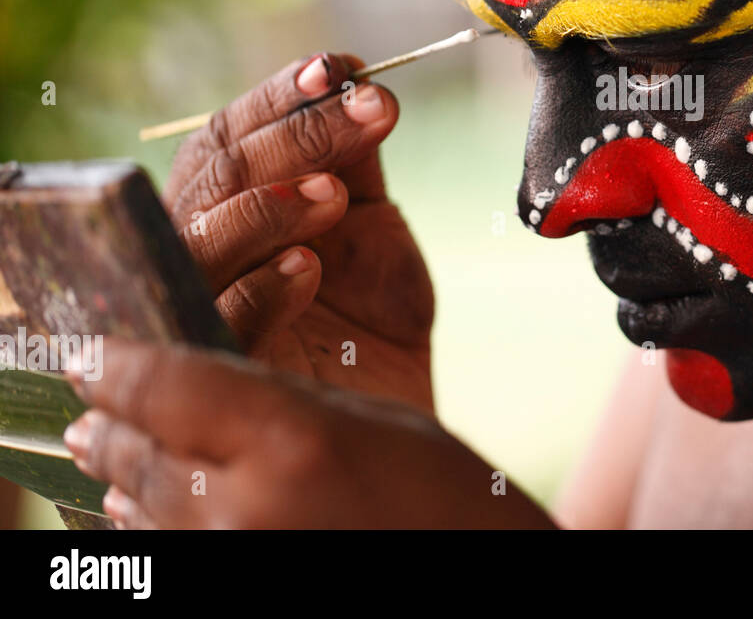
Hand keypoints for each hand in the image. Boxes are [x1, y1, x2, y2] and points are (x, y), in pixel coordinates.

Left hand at [62, 340, 553, 528]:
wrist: (477, 576)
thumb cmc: (451, 500)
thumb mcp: (375, 423)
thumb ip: (284, 404)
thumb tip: (212, 394)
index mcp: (293, 441)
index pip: (166, 385)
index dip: (120, 365)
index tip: (95, 352)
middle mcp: (247, 508)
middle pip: (141, 452)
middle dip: (113, 423)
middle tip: (90, 406)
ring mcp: (233, 559)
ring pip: (144, 511)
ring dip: (123, 475)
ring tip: (103, 452)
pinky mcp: (230, 584)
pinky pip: (167, 552)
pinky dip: (147, 526)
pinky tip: (140, 509)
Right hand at [163, 52, 434, 410]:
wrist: (392, 410)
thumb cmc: (375, 319)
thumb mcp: (374, 228)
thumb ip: (355, 163)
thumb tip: (355, 81)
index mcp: (235, 203)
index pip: (235, 132)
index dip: (281, 95)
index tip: (340, 67)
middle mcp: (205, 244)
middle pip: (218, 171)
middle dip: (297, 131)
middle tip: (371, 108)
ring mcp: (203, 301)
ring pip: (201, 238)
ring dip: (269, 204)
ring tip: (334, 193)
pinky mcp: (222, 365)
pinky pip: (221, 321)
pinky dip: (264, 286)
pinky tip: (310, 267)